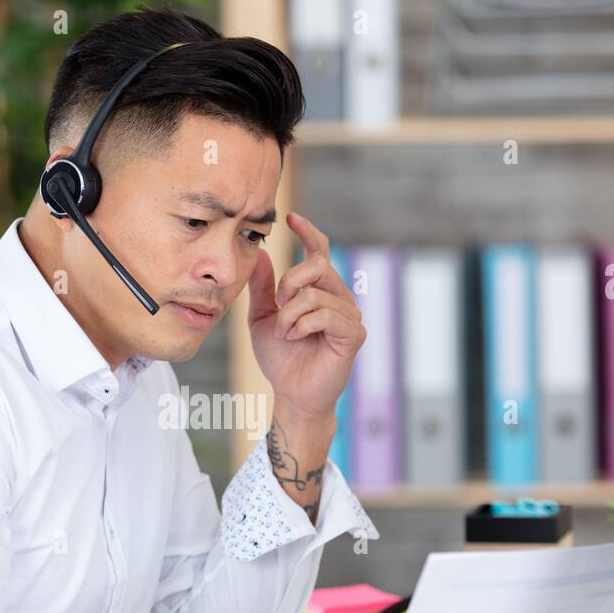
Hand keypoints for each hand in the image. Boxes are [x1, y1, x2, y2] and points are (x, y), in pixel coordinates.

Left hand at [247, 213, 364, 420]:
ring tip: (285, 333)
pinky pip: (324, 314)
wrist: (292, 394)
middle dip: (288, 285)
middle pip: (315, 265)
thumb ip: (262, 287)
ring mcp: (350, 316)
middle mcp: (340, 298)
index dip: (308, 232)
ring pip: (314, 293)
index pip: (319, 251)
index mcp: (321, 290)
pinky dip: (301, 325)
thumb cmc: (281, 358)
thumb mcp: (262, 318)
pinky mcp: (353, 334)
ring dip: (289, 314)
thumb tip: (260, 253)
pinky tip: (295, 337)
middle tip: (278, 308)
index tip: (290, 218)